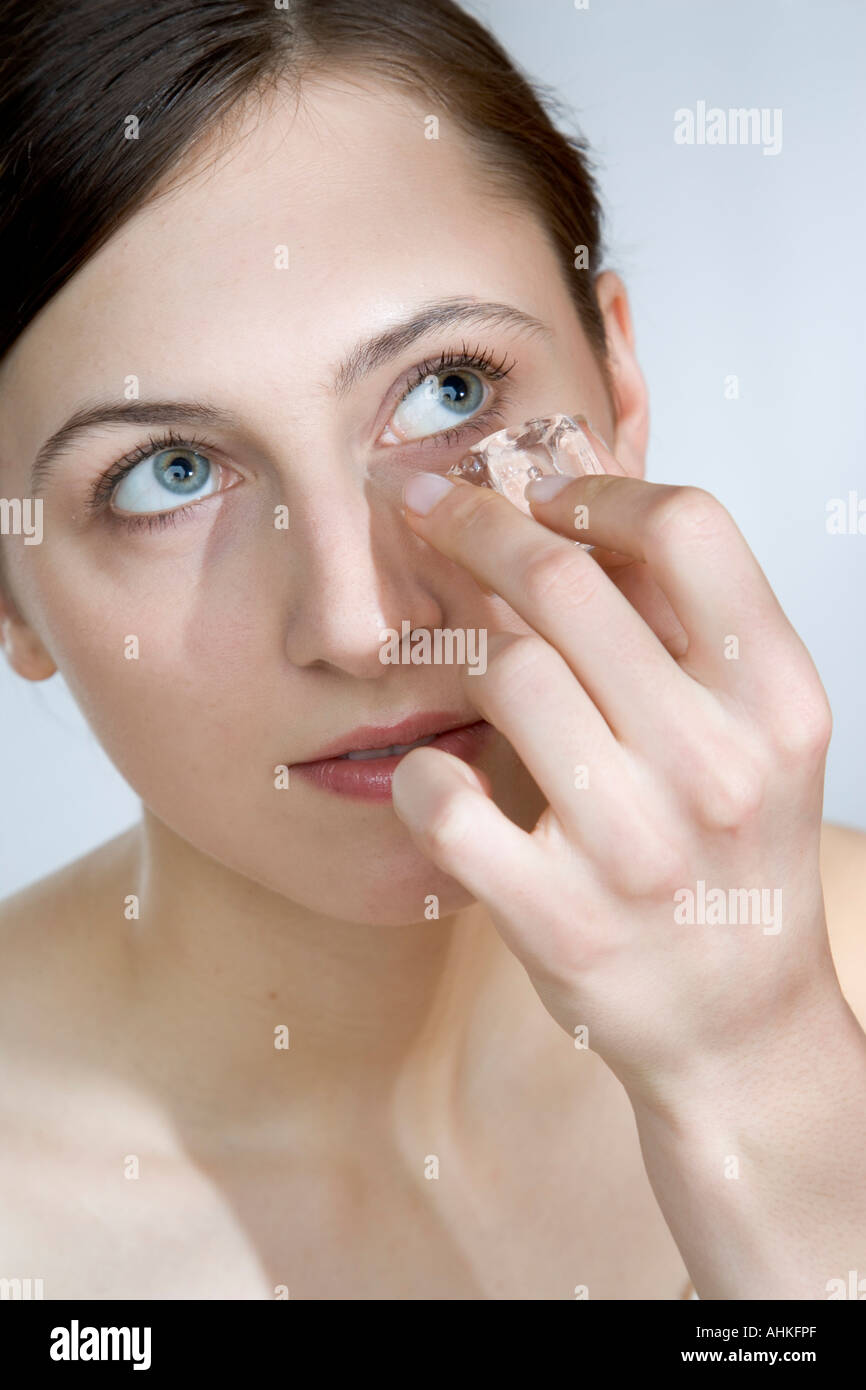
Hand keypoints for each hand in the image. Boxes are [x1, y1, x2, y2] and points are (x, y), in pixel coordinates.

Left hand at [391, 424, 843, 1113]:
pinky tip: (434, 769)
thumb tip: (572, 505)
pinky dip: (422, 771)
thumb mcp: (754, 735)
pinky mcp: (557, 916)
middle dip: (477, 522)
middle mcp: (714, 763)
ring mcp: (634, 844)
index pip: (689, 530)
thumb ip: (682, 628)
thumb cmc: (733, 858)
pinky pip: (445, 799)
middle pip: (567, 584)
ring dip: (448, 641)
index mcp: (774, 701)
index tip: (541, 491)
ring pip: (503, 673)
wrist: (739, 1023)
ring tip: (432, 643)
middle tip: (426, 504)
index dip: (597, 488)